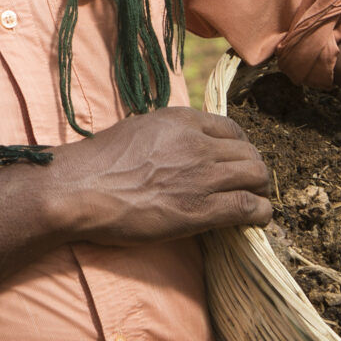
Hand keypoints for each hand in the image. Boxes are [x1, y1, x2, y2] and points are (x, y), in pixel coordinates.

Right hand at [32, 107, 272, 248]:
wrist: (80, 190)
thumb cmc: (98, 163)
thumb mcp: (138, 129)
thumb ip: (167, 135)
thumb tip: (180, 146)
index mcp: (182, 120)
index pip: (232, 129)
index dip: (241, 147)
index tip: (237, 161)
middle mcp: (198, 144)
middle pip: (249, 153)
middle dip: (255, 170)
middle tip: (250, 186)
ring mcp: (202, 176)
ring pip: (256, 177)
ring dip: (261, 191)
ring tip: (256, 202)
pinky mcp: (201, 210)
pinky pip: (249, 207)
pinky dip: (260, 214)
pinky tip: (256, 220)